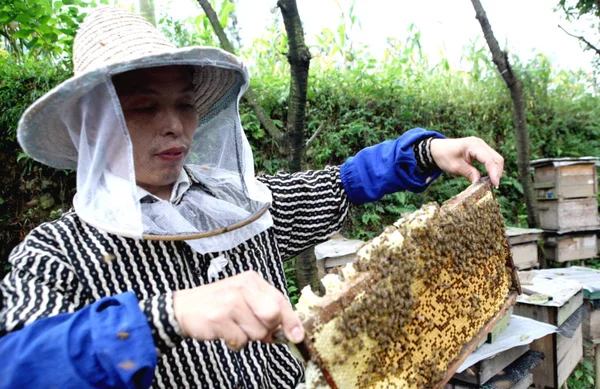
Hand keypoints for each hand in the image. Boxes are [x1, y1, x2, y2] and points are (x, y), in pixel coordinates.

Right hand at [173, 270, 303, 349]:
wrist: (185, 307)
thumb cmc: (219, 303)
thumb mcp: (245, 299)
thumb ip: (266, 311)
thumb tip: (289, 332)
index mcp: (252, 280)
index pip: (280, 300)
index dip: (291, 320)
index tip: (297, 336)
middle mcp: (242, 287)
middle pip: (272, 315)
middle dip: (267, 329)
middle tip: (253, 327)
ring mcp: (230, 302)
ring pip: (257, 332)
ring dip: (248, 337)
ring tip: (234, 326)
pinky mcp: (219, 318)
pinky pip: (240, 341)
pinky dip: (235, 342)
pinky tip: (225, 331)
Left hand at [430, 137, 503, 187]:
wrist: (436, 149)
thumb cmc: (444, 156)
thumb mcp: (455, 167)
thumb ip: (469, 174)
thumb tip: (480, 183)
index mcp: (473, 145)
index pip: (488, 159)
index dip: (493, 172)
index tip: (495, 184)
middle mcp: (479, 143)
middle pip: (496, 158)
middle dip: (497, 172)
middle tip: (494, 186)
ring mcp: (481, 145)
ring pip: (496, 158)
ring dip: (496, 171)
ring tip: (492, 183)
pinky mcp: (481, 149)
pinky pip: (491, 159)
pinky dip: (492, 168)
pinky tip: (489, 177)